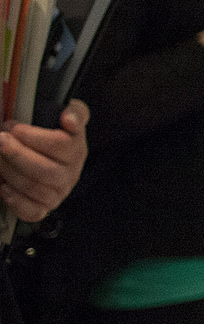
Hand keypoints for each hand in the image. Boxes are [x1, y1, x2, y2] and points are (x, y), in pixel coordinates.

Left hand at [0, 100, 88, 221]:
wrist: (48, 157)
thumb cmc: (52, 137)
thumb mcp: (68, 117)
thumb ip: (74, 112)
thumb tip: (69, 118)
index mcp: (76, 150)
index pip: (62, 146)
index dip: (35, 138)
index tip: (15, 128)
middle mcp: (70, 173)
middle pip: (48, 171)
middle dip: (18, 155)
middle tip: (0, 140)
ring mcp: (58, 192)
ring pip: (36, 189)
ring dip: (11, 173)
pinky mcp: (45, 207)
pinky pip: (33, 211)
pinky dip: (16, 201)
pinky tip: (4, 187)